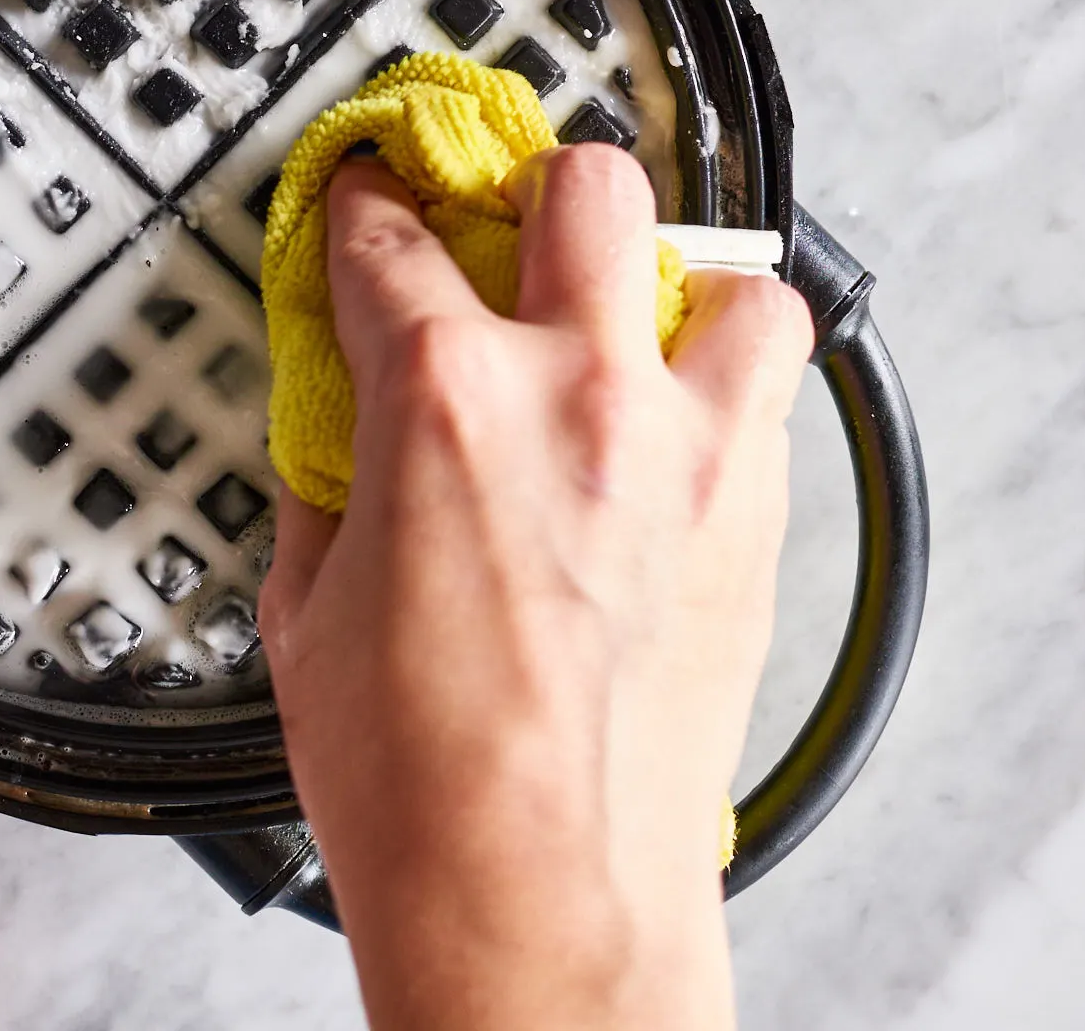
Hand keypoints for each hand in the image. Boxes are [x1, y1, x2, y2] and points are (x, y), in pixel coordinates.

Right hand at [259, 146, 810, 1030]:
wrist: (540, 898)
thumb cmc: (426, 788)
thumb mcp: (309, 607)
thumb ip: (330, 482)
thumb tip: (340, 431)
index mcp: (443, 399)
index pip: (392, 232)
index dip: (365, 203)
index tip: (369, 202)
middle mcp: (578, 397)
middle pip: (587, 186)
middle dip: (535, 189)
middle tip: (510, 228)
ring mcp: (688, 454)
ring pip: (736, 277)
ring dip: (680, 290)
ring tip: (638, 326)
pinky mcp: (758, 523)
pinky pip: (774, 397)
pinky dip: (729, 392)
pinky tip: (678, 432)